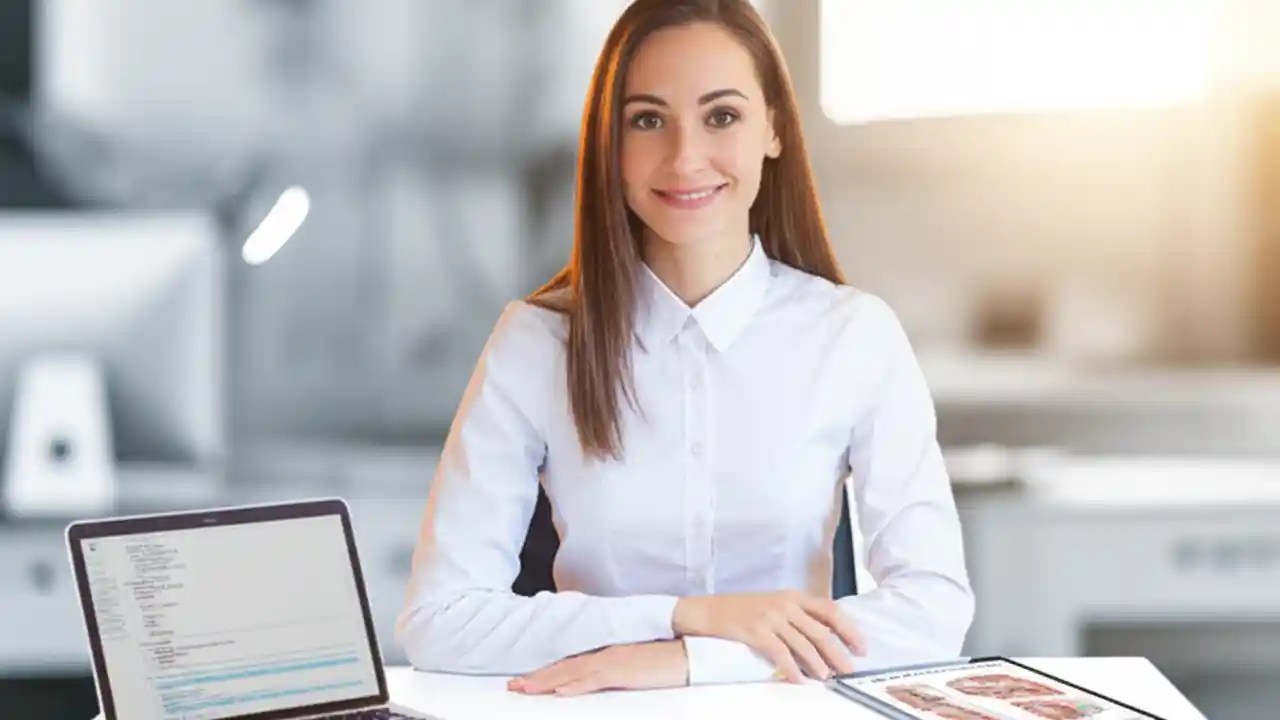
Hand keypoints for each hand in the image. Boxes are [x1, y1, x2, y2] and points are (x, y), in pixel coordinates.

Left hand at [507, 640, 688, 695]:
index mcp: (607, 651)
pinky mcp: (622, 670)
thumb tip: (601, 674)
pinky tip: (559, 692)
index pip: (570, 663)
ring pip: (571, 673)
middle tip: (512, 686)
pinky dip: (575, 686)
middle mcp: (604, 653)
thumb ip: (616, 665)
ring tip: (524, 689)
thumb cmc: (667, 657)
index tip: (526, 679)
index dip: (546, 671)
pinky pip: (593, 679)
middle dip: (536, 677)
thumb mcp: (636, 660)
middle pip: (563, 667)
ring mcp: (612, 660)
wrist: (688, 647)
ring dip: (545, 682)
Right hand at [673, 590, 865, 682]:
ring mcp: (771, 617)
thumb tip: (825, 641)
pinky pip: (781, 654)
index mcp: (793, 596)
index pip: (830, 611)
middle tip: (848, 669)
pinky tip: (799, 680)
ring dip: (817, 664)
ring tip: (825, 677)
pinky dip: (793, 669)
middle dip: (838, 652)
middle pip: (821, 631)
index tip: (861, 647)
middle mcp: (785, 604)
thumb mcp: (774, 605)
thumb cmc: (742, 611)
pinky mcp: (756, 632)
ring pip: (804, 644)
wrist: (709, 611)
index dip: (849, 629)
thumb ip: (798, 616)